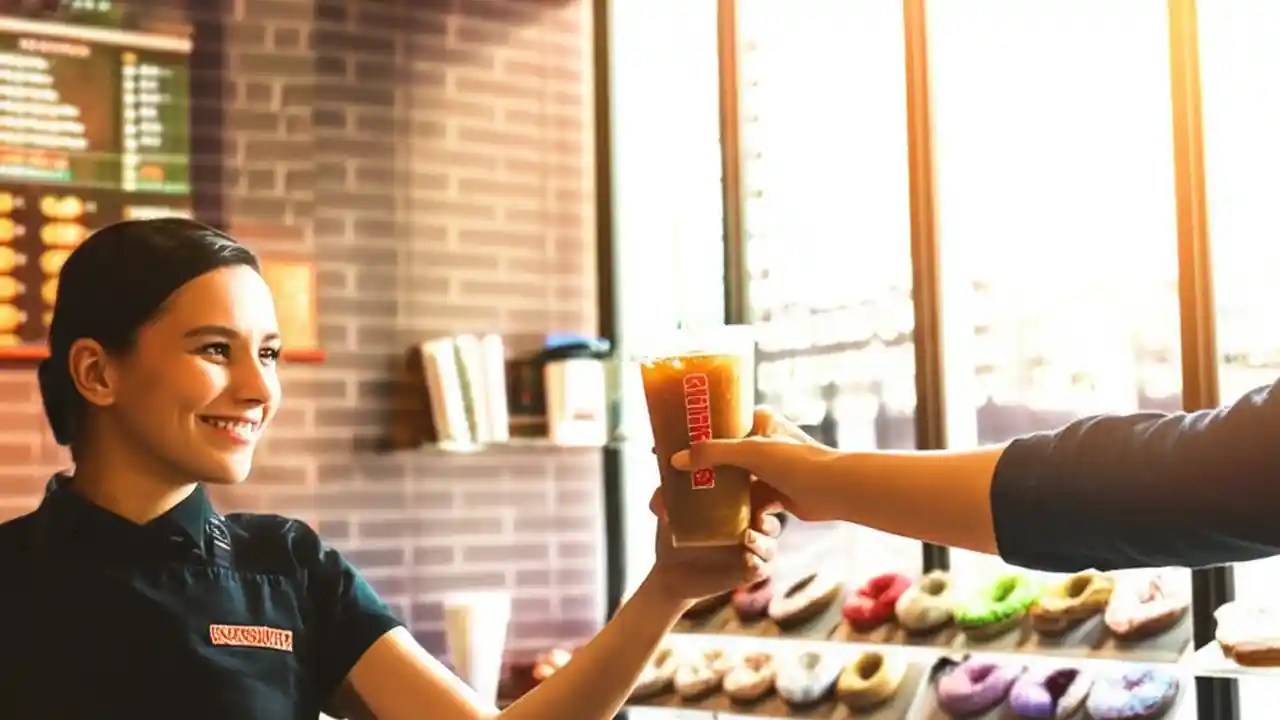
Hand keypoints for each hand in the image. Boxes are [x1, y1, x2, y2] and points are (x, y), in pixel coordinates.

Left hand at [646, 483, 782, 603]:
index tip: (758, 485)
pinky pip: (762, 567)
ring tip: (747, 538)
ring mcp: (753, 549)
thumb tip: (661, 501)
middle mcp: (750, 524)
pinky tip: (747, 559)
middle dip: (768, 515)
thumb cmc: (675, 534)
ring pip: (769, 543)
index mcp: (736, 504)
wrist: (670, 572)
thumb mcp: (668, 512)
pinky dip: (757, 563)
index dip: (764, 487)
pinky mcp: (751, 571)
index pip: (759, 490)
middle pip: (771, 517)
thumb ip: (664, 498)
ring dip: (762, 541)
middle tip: (758, 516)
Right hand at [670, 407, 841, 521]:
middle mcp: (765, 441)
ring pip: (734, 478)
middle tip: (673, 473)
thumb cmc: (797, 461)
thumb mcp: (751, 451)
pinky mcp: (776, 492)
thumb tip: (678, 459)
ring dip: (714, 488)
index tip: (669, 440)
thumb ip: (714, 454)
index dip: (694, 431)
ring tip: (685, 496)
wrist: (834, 490)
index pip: (719, 422)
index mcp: (760, 420)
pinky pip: (747, 499)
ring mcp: (770, 468)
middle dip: (700, 464)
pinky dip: (731, 507)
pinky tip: (710, 517)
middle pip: (723, 452)